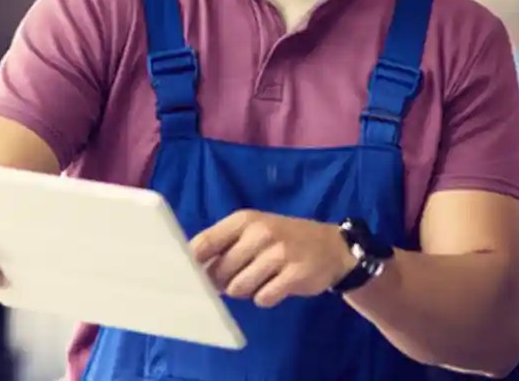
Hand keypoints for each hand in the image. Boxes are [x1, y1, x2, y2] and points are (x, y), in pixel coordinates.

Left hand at [191, 210, 355, 307]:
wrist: (332, 247)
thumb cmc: (283, 240)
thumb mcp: (253, 232)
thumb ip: (223, 246)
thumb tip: (191, 270)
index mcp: (244, 220)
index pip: (204, 242)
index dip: (190, 264)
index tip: (185, 278)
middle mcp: (260, 233)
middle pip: (220, 271)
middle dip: (224, 282)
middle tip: (241, 277)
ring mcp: (279, 253)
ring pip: (239, 288)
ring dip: (247, 290)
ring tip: (262, 279)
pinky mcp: (294, 274)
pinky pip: (263, 298)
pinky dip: (266, 298)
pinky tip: (277, 286)